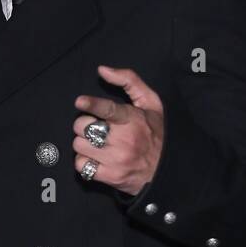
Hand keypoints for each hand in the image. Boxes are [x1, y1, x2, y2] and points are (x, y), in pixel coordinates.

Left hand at [72, 66, 164, 194]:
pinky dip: (84, 161)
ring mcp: (116, 160)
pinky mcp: (110, 176)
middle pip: (83, 127)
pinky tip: (96, 158)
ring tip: (97, 143)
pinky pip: (81, 165)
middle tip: (95, 127)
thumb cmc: (156, 132)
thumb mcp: (150, 103)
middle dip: (84, 124)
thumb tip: (102, 70)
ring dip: (83, 143)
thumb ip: (129, 81)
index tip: (80, 102)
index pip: (109, 110)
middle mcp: (124, 140)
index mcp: (133, 120)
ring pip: (79, 145)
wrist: (167, 169)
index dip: (92, 105)